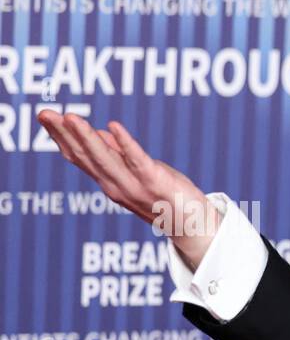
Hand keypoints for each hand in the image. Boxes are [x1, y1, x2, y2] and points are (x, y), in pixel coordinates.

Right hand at [37, 111, 222, 266]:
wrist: (195, 226)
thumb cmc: (168, 197)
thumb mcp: (139, 172)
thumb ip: (119, 154)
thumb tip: (100, 133)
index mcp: (110, 182)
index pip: (78, 157)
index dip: (60, 137)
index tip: (44, 116)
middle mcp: (116, 186)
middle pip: (85, 157)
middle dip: (64, 134)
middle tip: (45, 113)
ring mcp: (134, 186)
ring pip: (104, 159)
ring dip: (86, 137)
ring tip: (70, 118)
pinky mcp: (155, 182)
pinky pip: (136, 160)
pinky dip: (124, 143)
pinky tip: (113, 126)